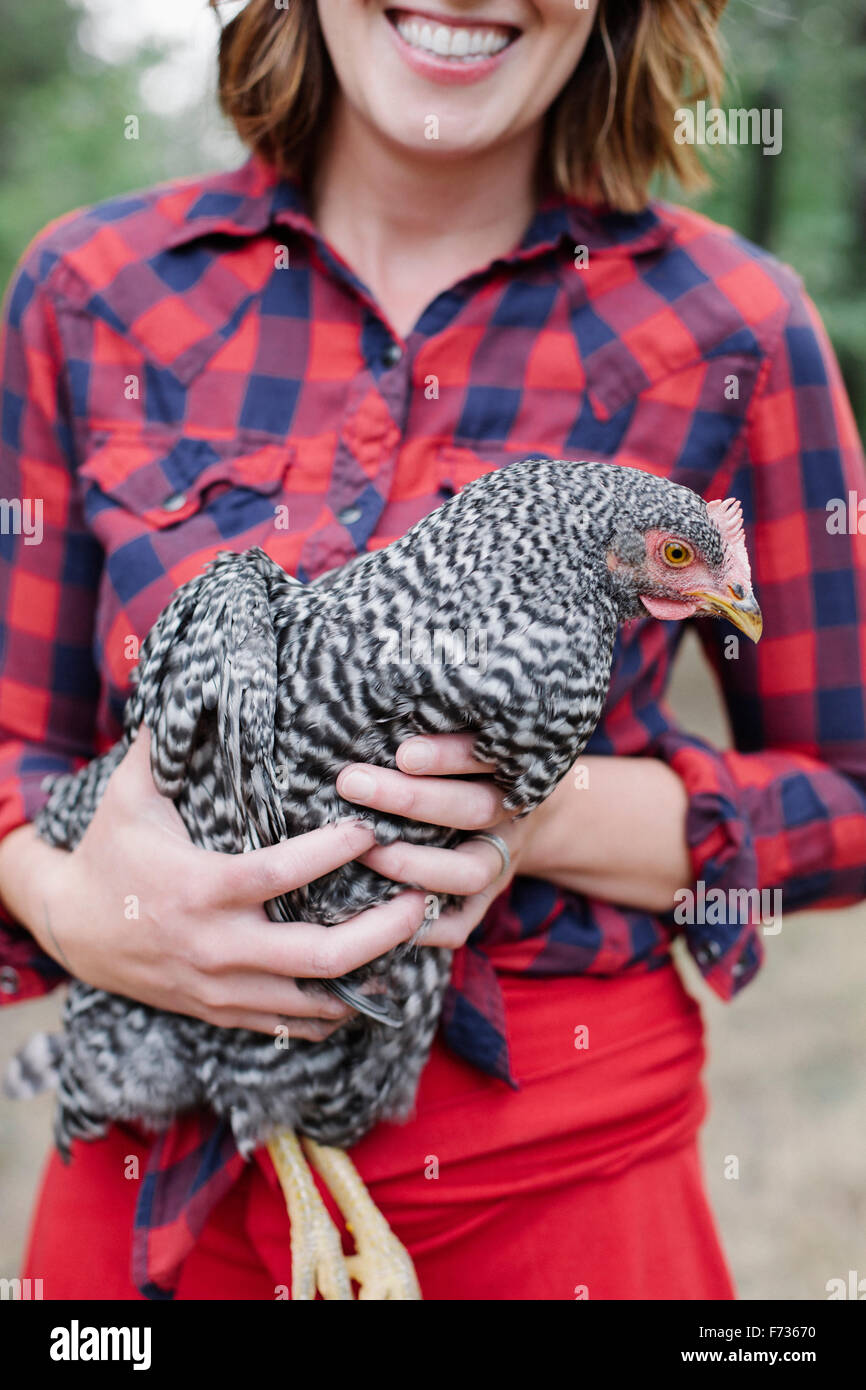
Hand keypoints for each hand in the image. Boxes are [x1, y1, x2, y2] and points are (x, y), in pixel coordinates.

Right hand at [0, 731, 425, 1039]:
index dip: (335, 851)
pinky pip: (292, 1025)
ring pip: (315, 998)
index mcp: (202, 888)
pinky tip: (370, 982)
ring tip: (412, 938)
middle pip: (319, 954)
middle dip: (383, 929)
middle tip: (422, 897)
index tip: (372, 827)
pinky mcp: (222, 1013)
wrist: (71, 930)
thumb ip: (166, 743)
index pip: (284, 873)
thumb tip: (195, 681)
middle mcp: (218, 946)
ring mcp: (223, 988)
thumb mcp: (130, 794)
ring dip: (371, 972)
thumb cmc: (110, 853)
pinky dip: (334, 1008)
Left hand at [336, 740, 692, 926]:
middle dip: (411, 799)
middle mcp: (509, 814)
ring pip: (468, 872)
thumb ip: (435, 711)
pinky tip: (382, 918)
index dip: (449, 756)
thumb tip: (363, 671)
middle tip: (352, 782)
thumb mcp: (472, 724)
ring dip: (416, 864)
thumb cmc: (473, 756)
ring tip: (366, 850)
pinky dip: (426, 927)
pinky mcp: (483, 903)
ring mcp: (499, 861)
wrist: (534, 812)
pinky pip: (461, 924)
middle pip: (470, 809)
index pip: (484, 757)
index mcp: (511, 762)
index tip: (403, 750)